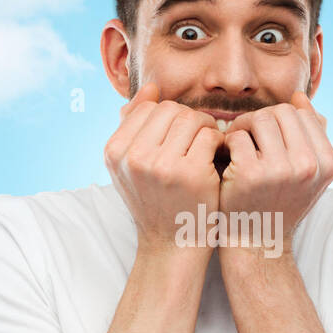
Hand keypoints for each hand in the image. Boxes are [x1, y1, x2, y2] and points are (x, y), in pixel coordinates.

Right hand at [104, 82, 223, 256]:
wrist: (171, 244)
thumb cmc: (155, 201)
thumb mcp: (131, 167)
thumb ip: (134, 126)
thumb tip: (151, 88)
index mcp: (115, 151)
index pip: (147, 108)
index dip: (168, 117)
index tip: (177, 136)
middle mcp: (134, 157)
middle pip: (170, 109)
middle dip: (188, 120)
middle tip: (197, 138)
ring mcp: (162, 166)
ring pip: (192, 119)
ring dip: (205, 128)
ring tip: (207, 146)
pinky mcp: (190, 174)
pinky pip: (209, 136)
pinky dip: (217, 143)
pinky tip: (215, 158)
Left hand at [219, 91, 332, 253]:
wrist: (257, 241)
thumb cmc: (280, 202)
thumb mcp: (308, 175)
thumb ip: (311, 137)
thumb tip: (300, 98)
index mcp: (327, 163)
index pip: (304, 114)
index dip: (281, 119)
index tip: (268, 135)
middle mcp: (308, 166)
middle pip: (282, 112)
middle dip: (261, 119)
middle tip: (247, 136)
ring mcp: (280, 170)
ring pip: (259, 118)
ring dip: (243, 127)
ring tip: (238, 144)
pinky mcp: (250, 174)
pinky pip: (237, 136)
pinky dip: (229, 143)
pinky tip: (228, 158)